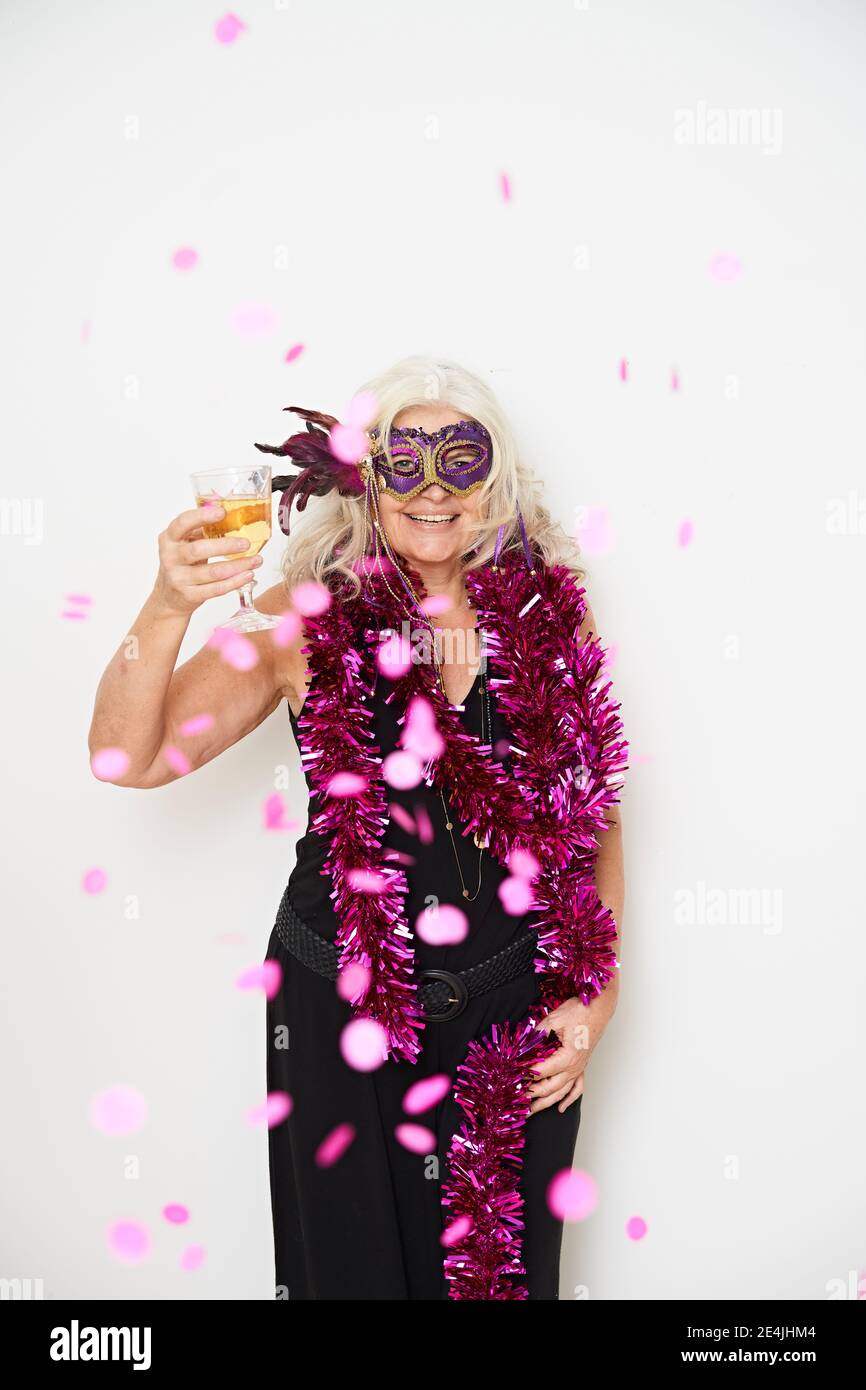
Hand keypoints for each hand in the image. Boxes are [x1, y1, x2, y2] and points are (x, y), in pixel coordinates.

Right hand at [152, 504, 263, 616]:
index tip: (222, 512)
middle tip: (246, 543)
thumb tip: (229, 512)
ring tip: (255, 560)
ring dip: (237, 565)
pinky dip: (235, 582)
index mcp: (169, 538)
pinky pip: (216, 589)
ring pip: (212, 572)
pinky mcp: (190, 595)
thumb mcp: (185, 542)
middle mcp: (170, 557)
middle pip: (199, 549)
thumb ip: (201, 528)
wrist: (169, 597)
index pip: (182, 523)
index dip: (202, 516)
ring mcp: (179, 578)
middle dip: (226, 546)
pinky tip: (247, 575)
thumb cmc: (182, 564)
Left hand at [528, 988, 616, 1115]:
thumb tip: (522, 1046)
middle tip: (516, 1100)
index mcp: (567, 1057)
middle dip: (532, 1095)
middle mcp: (574, 1067)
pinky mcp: (582, 1066)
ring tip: (532, 1111)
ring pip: (562, 1092)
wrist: (599, 1008)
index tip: (511, 1077)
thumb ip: (537, 1035)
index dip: (524, 1075)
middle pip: (550, 1087)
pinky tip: (560, 1108)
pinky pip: (577, 1088)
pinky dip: (569, 1100)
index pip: (540, 1071)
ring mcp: (579, 1068)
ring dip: (547, 1102)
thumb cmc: (579, 1012)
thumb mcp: (553, 1020)